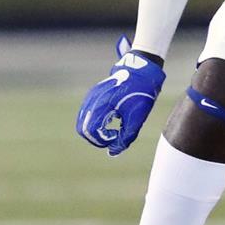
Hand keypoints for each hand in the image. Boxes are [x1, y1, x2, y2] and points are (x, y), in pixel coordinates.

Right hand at [75, 37, 164, 154]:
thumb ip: (124, 138)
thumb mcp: (136, 119)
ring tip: (113, 130)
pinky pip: (87, 114)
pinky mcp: (94, 95)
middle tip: (112, 138)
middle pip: (82, 129)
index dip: (102, 140)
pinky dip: (95, 122)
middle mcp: (93, 99)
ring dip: (95, 130)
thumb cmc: (141, 94)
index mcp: (103, 104)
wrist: (142, 71)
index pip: (90, 131)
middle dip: (96, 138)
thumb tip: (113, 153)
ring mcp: (91, 96)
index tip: (116, 139)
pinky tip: (110, 121)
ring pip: (83, 122)